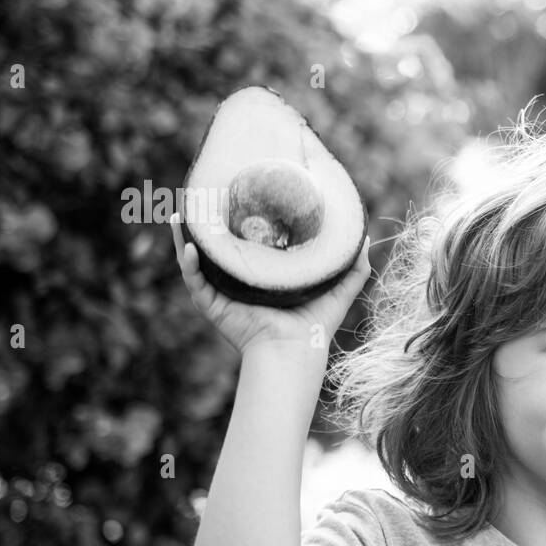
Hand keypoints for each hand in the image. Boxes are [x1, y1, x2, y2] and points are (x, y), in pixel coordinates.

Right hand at [170, 213, 371, 357]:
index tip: (239, 196)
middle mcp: (240, 282)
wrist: (294, 350)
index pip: (249, 245)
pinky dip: (189, 263)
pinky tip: (189, 243)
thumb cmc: (315, 325)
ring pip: (198, 260)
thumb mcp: (339, 290)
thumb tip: (365, 236)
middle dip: (206, 225)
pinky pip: (195, 281)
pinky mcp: (212, 305)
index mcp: (264, 276)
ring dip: (186, 237)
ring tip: (179, 214)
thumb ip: (354, 266)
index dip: (241, 223)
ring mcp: (223, 293)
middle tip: (201, 198)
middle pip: (218, 249)